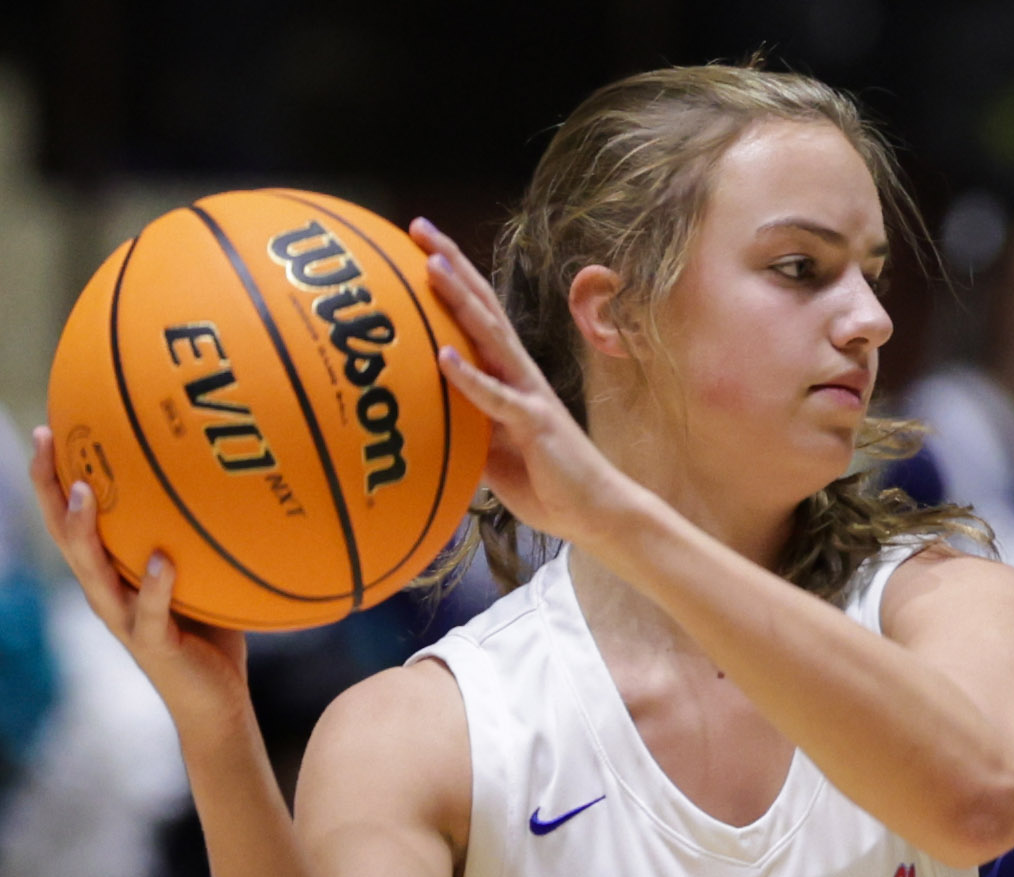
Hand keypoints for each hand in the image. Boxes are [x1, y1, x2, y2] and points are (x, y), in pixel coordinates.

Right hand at [28, 427, 249, 748]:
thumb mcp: (201, 575)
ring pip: (92, 572)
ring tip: (84, 491)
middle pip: (65, 535)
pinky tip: (160, 561)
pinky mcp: (156, 645)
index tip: (47, 430)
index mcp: (111, 575)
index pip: (72, 521)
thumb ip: (198, 539)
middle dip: (49, 488)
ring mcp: (126, 620)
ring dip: (85, 531)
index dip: (53, 479)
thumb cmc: (211, 634)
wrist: (217, 704)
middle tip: (45, 442)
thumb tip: (227, 481)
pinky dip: (155, 587)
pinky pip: (151, 612)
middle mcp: (107, 594)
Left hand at [408, 219, 637, 547]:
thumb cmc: (547, 483)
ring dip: (461, 301)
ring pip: (491, 337)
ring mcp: (529, 394)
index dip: (452, 277)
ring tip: (433, 268)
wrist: (595, 511)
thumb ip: (466, 424)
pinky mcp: (535, 422)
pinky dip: (469, 377)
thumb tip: (427, 415)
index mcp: (509, 375)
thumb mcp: (492, 450)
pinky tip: (444, 356)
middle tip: (420, 227)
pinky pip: (497, 398)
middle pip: (483, 306)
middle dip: (452, 264)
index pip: (477, 314)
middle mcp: (520, 373)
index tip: (419, 243)